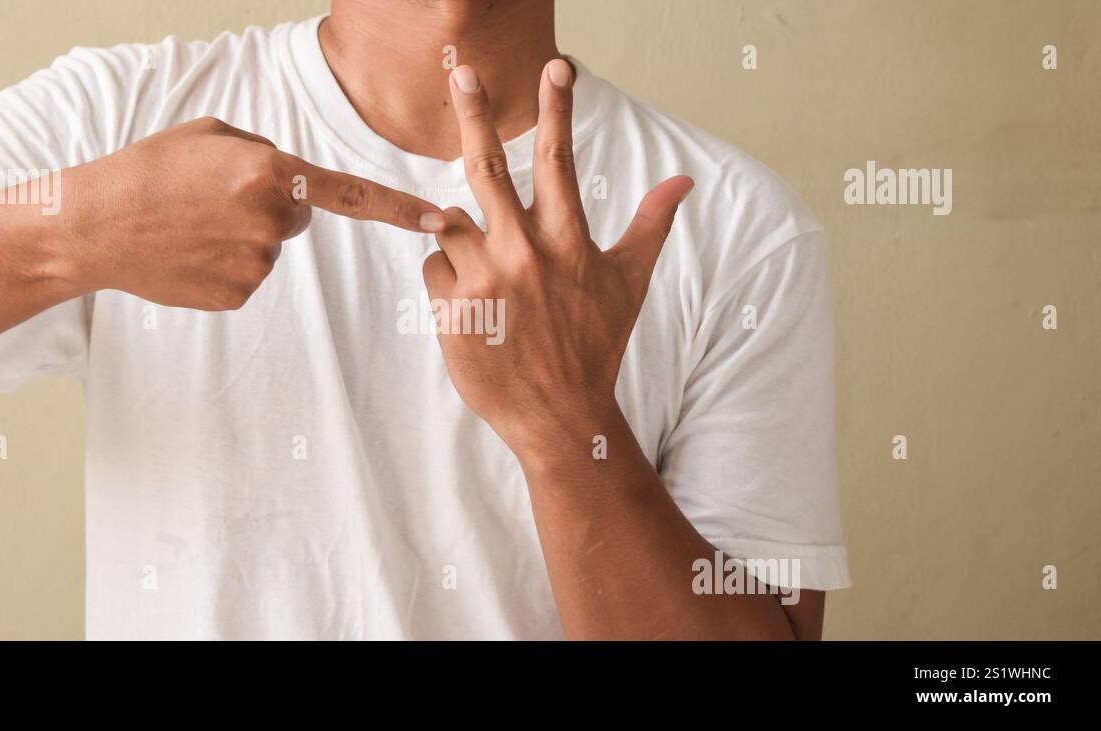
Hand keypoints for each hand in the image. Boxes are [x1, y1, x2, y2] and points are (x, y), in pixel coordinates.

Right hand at [61, 116, 443, 309]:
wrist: (93, 226)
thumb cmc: (148, 172)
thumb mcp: (210, 136)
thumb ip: (264, 153)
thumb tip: (292, 182)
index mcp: (266, 172)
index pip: (348, 194)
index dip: (397, 208)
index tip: (439, 219)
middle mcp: (268, 222)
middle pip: (296, 218)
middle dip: (268, 209)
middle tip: (213, 202)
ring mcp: (254, 264)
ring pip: (270, 248)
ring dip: (242, 237)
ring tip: (192, 227)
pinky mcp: (237, 295)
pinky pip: (248, 276)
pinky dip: (225, 266)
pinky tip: (189, 255)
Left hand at [425, 61, 692, 456]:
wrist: (560, 415)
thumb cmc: (595, 345)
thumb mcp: (629, 283)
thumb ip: (650, 224)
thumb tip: (683, 182)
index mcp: (567, 240)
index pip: (560, 160)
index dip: (558, 109)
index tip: (558, 66)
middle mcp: (525, 252)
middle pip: (487, 167)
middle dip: (474, 115)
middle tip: (463, 73)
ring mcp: (485, 279)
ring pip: (450, 224)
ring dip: (462, 240)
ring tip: (490, 281)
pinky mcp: (453, 307)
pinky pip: (435, 268)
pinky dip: (449, 280)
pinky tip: (475, 312)